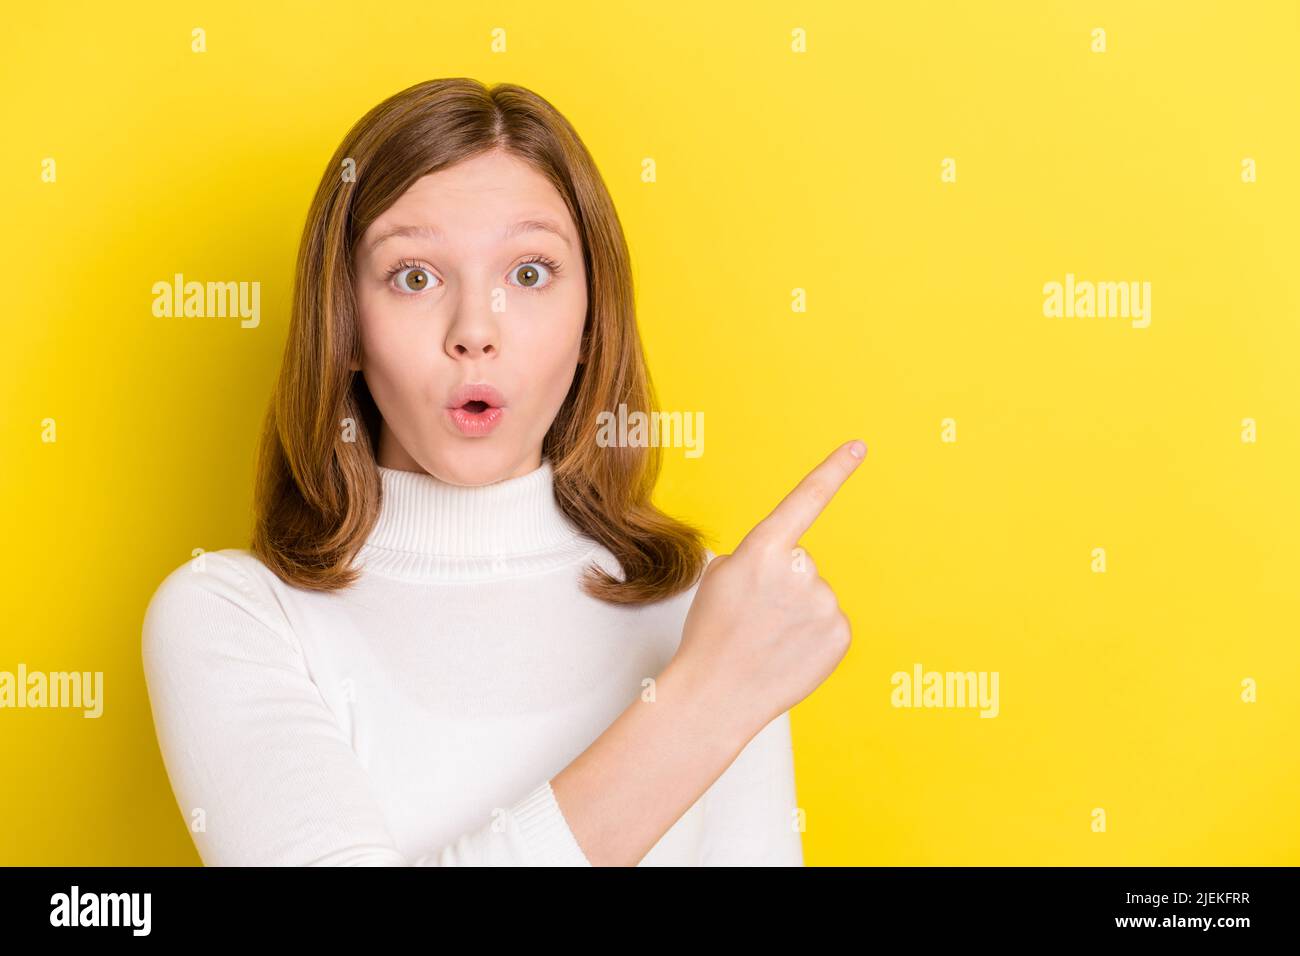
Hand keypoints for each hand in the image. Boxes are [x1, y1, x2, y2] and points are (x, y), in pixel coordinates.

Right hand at [671, 439, 866, 738]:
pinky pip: (829, 622)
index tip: (858, 446)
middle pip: (800, 562)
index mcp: (764, 550)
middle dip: (781, 583)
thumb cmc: (712, 635)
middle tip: (754, 616)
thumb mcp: (720, 578)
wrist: (717, 695)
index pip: (805, 500)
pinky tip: (788, 652)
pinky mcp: (840, 634)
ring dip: (796, 612)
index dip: (833, 470)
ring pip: (815, 594)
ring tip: (767, 639)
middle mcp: (800, 570)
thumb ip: (756, 556)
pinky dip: (812, 636)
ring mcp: (824, 603)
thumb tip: (784, 563)